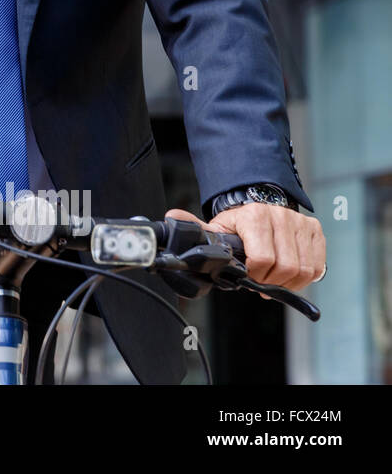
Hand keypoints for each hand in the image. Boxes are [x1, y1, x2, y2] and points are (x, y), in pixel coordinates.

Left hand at [165, 204, 325, 297]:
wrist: (259, 205)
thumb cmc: (238, 223)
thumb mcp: (218, 226)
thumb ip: (198, 228)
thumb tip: (171, 218)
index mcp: (254, 216)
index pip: (262, 259)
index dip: (255, 275)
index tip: (248, 276)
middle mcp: (280, 216)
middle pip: (285, 267)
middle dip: (271, 281)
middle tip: (261, 280)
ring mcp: (300, 222)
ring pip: (304, 269)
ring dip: (289, 282)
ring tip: (274, 278)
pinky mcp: (315, 230)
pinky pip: (317, 266)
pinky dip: (305, 278)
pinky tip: (290, 275)